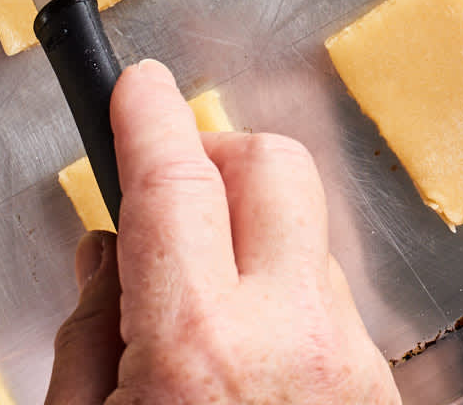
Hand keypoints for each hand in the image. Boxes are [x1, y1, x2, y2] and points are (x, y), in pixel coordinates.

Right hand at [45, 59, 397, 404]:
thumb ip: (86, 331)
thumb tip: (108, 257)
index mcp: (197, 344)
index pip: (174, 178)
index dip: (148, 114)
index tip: (135, 87)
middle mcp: (289, 336)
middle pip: (271, 164)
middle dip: (214, 158)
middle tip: (167, 196)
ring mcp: (346, 359)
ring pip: (305, 236)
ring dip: (251, 246)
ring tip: (201, 313)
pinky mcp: (377, 384)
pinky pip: (329, 304)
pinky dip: (284, 307)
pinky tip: (248, 358)